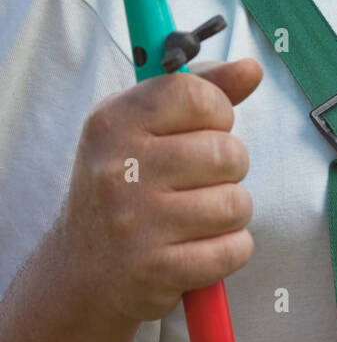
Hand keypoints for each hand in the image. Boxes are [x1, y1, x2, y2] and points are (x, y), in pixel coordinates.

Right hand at [58, 58, 263, 323]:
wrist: (81, 273)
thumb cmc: (125, 187)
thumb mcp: (144, 128)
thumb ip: (202, 91)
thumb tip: (252, 68)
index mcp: (113, 122)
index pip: (198, 96)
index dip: (218, 113)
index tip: (204, 130)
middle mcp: (118, 169)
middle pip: (228, 152)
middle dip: (229, 168)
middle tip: (199, 182)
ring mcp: (134, 223)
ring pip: (236, 203)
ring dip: (231, 212)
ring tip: (199, 216)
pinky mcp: (155, 270)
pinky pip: (234, 249)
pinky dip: (230, 250)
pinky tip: (201, 248)